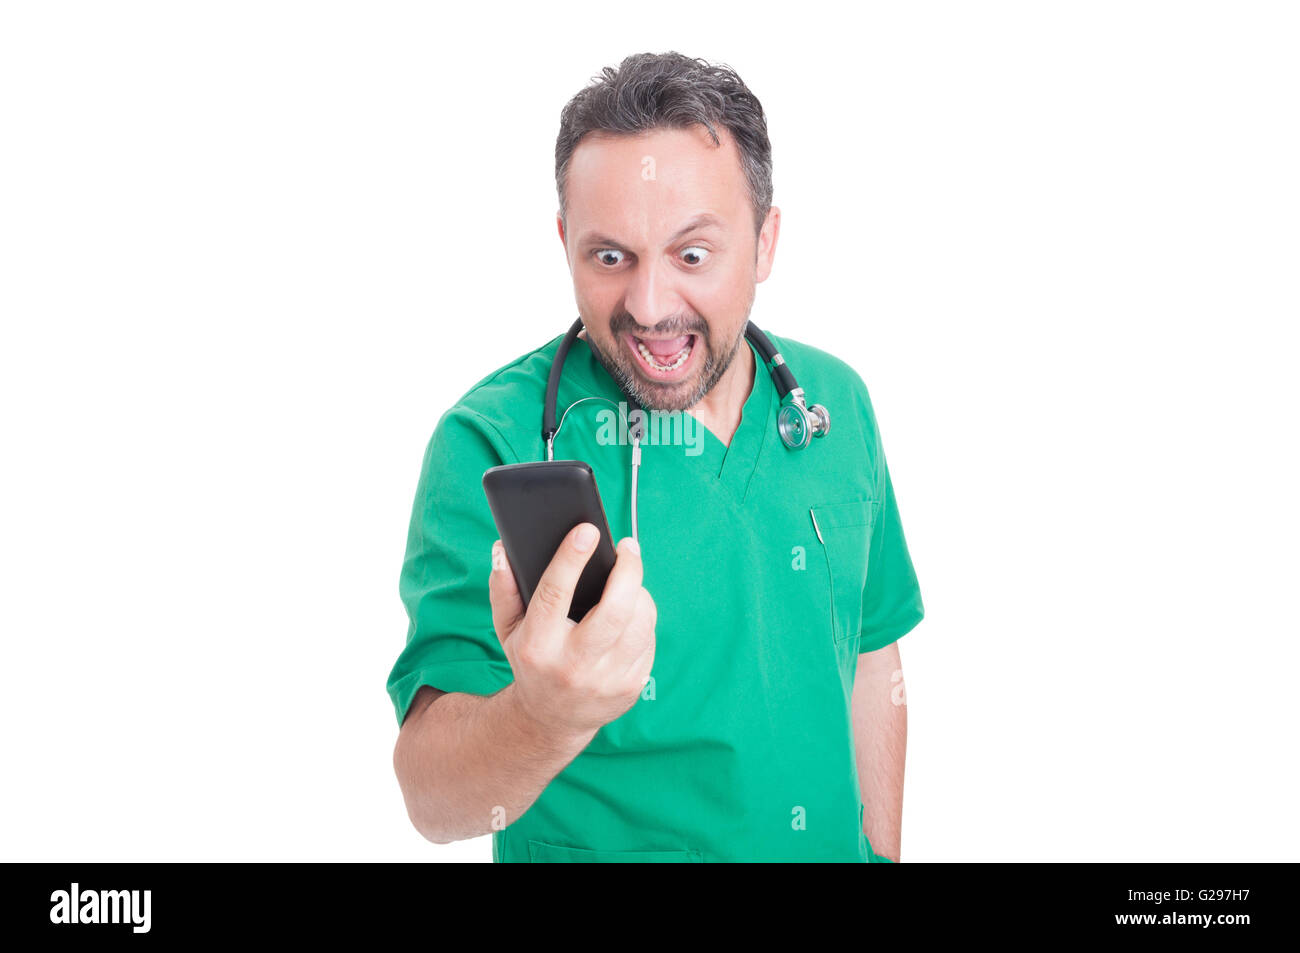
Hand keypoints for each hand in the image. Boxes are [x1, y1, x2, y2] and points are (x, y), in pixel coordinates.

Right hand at [488, 524, 656, 738]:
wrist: (551, 720)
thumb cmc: (532, 661)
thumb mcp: (508, 628)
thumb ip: (503, 588)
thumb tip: (504, 550)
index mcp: (538, 645)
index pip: (555, 594)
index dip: (572, 558)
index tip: (587, 530)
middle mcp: (572, 665)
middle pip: (615, 609)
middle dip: (628, 570)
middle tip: (627, 547)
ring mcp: (605, 680)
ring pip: (639, 622)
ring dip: (639, 592)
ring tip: (629, 580)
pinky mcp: (630, 688)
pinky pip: (648, 640)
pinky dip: (643, 619)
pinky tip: (631, 613)